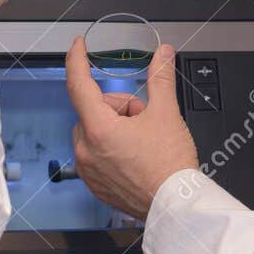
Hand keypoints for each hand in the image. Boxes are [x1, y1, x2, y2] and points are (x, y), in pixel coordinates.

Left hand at [66, 38, 200, 220]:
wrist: (176, 206)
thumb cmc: (170, 167)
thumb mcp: (167, 114)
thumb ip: (160, 78)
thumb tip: (162, 54)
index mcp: (99, 129)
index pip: (78, 84)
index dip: (77, 60)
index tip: (78, 46)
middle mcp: (87, 150)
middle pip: (94, 109)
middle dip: (119, 107)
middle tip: (144, 118)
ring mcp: (88, 170)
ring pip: (94, 131)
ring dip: (115, 127)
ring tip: (142, 140)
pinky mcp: (95, 184)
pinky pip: (95, 153)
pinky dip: (111, 147)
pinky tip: (135, 155)